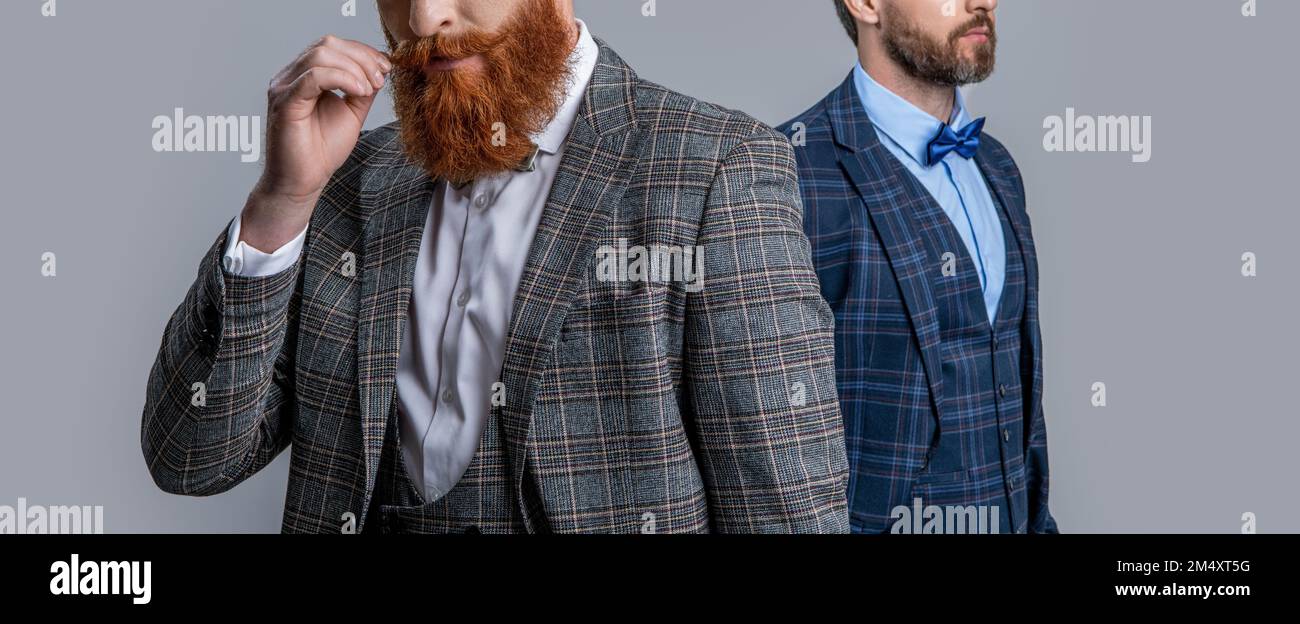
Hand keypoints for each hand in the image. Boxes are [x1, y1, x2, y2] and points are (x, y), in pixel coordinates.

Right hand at [240, 35, 391, 251]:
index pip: (333, 46)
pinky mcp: (285, 103)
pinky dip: (341, 78)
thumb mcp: (352, 113)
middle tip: (381, 78)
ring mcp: (284, 87)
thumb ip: (362, 89)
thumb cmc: (322, 150)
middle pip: (327, 44)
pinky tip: (359, 91)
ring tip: (369, 89)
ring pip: (320, 55)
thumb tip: (379, 67)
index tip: (386, 67)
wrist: (303, 181)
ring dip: (354, 68)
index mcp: (304, 75)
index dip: (363, 51)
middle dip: (361, 57)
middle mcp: (290, 76)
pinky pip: (312, 77)